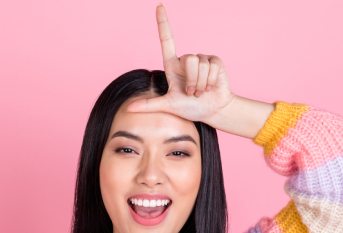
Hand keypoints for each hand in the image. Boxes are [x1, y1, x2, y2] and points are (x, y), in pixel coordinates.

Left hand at [126, 4, 235, 125]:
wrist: (213, 112)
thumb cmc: (190, 109)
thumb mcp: (168, 106)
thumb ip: (149, 105)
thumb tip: (127, 109)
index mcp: (172, 65)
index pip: (167, 40)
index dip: (163, 23)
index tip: (159, 5)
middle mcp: (186, 60)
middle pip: (189, 60)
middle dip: (192, 81)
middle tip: (192, 93)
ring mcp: (201, 59)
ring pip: (201, 64)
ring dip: (201, 84)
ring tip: (201, 92)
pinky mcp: (215, 62)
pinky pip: (212, 67)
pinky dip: (211, 81)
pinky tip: (211, 87)